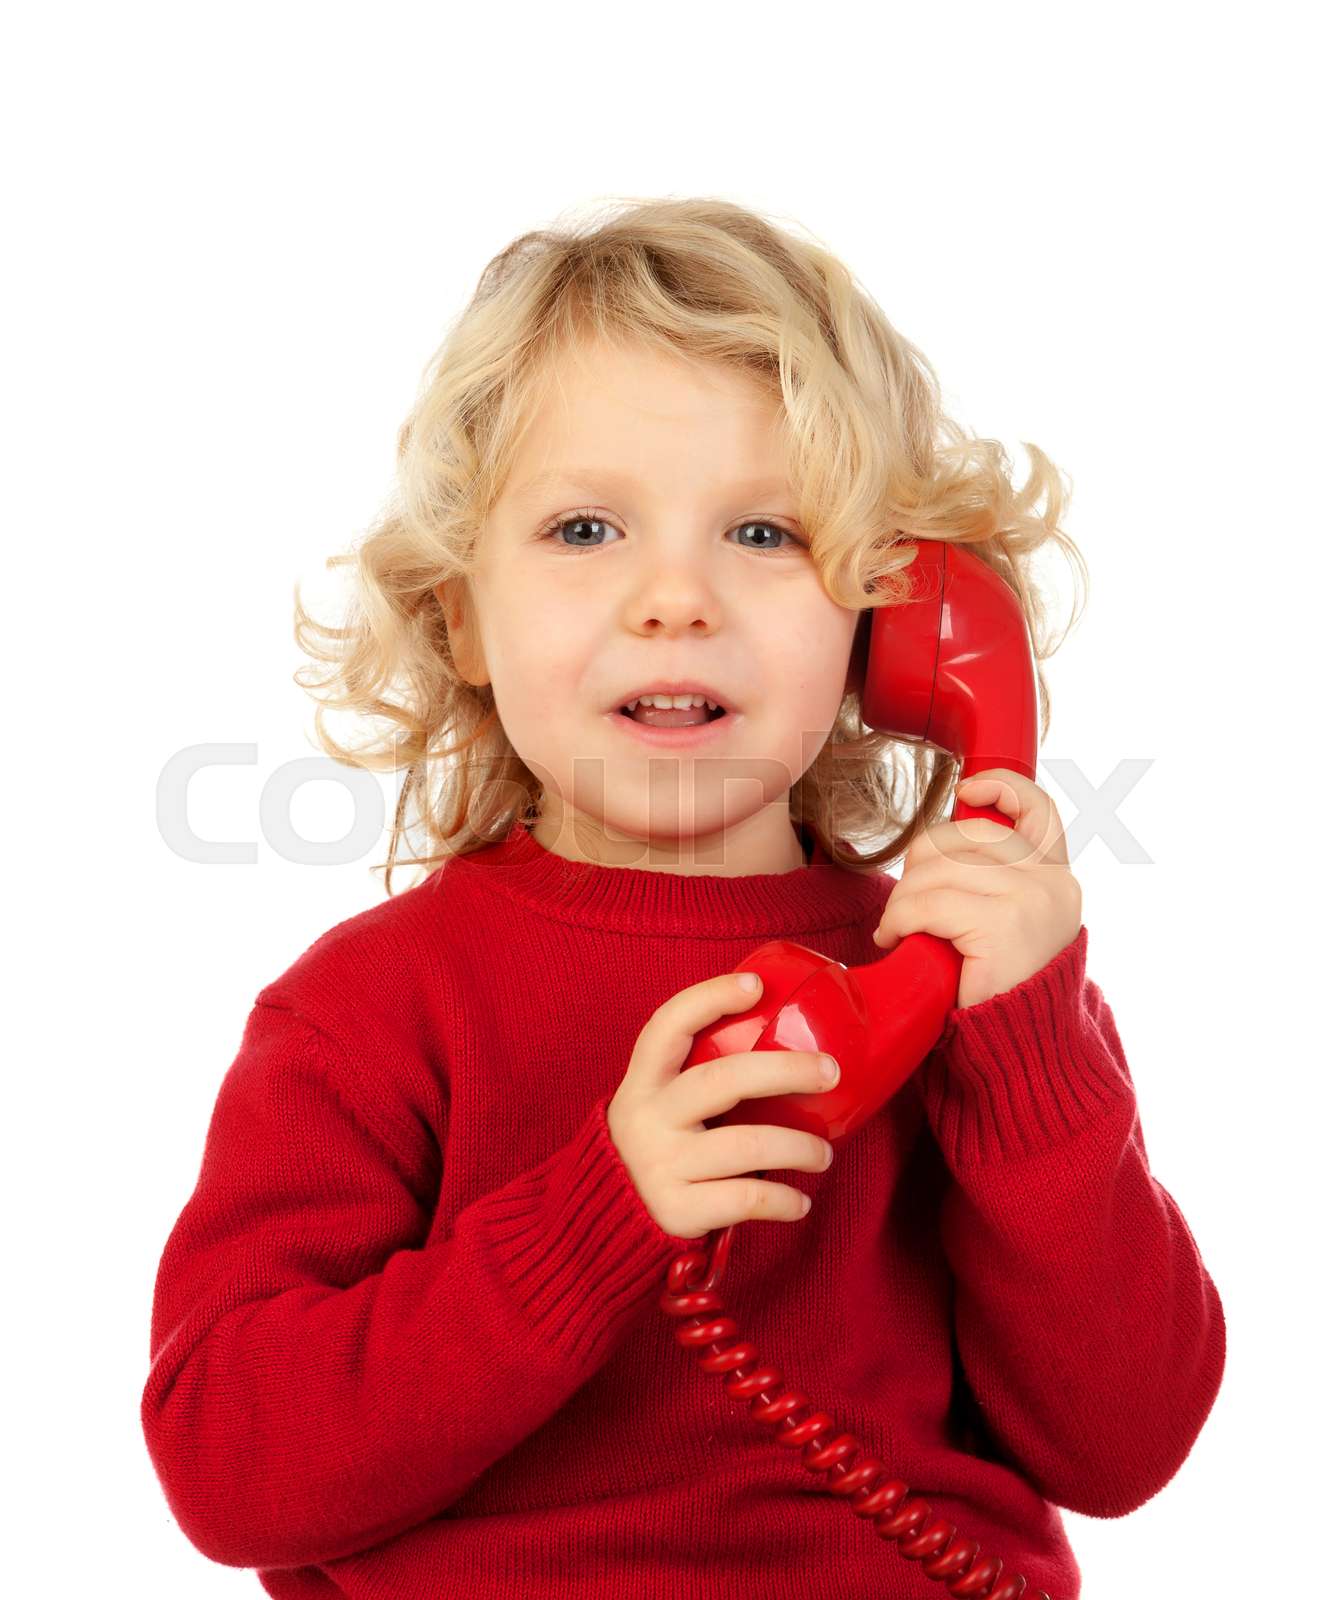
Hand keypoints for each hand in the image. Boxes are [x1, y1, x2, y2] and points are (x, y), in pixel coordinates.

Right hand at [607, 971, 839, 1238]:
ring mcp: (661, 1165)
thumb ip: (703, 1075)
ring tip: (824, 1155)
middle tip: (830, 1071)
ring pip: (746, 1146)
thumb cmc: (662, 1143)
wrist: (606, 1218)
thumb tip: (787, 1039)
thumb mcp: (663, 1102)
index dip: (711, 997)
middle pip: (722, 1080)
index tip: (757, 985)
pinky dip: (783, 1200)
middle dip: (785, 1069)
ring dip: (798, 1147)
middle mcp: (648, 1117)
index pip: (669, 1024)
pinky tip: (800, 1202)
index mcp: (645, 1080)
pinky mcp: (677, 1210)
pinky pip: (746, 1199)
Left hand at [871, 768, 1081, 1009]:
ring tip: (900, 930)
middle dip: (921, 865)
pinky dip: (900, 919)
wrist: (1017, 1053)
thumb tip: (948, 832)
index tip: (968, 789)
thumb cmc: (995, 989)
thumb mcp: (1006, 922)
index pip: (1038, 808)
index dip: (1002, 787)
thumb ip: (993, 879)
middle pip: (963, 836)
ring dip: (903, 900)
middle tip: (907, 908)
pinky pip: (927, 903)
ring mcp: (1031, 900)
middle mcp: (1052, 882)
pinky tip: (896, 940)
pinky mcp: (1003, 924)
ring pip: (937, 869)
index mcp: (1056, 877)